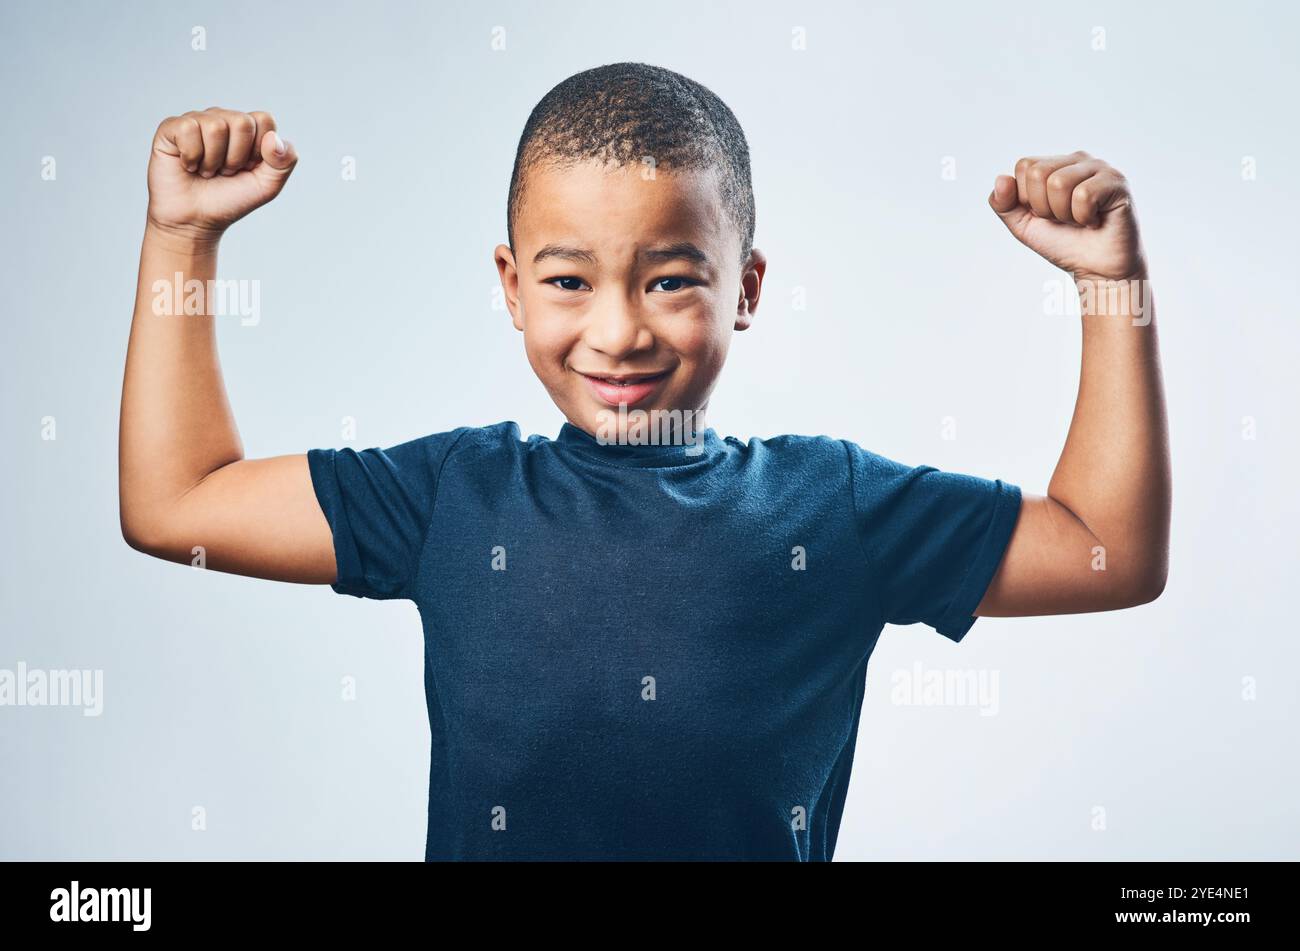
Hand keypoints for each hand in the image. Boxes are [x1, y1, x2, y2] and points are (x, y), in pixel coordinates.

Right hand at [146, 108, 297, 242]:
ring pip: (215, 126)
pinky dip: (191, 156)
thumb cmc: (230, 200)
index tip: (247, 168)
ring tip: (206, 171)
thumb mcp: (267, 186)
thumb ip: (284, 162)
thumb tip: (273, 138)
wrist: (195, 221)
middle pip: (242, 122)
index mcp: (247, 130)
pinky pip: (188, 129)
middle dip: (236, 157)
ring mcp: (196, 121)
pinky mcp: (171, 128)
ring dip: (213, 160)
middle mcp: (222, 119)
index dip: (258, 151)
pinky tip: (188, 166)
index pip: (264, 120)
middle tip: (225, 172)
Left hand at [989, 151, 1144, 282]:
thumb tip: (1001, 178)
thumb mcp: (1023, 225)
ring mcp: (1099, 167)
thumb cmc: (1062, 243)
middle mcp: (1077, 160)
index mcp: (1054, 165)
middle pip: (1038, 173)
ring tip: (1079, 220)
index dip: (1028, 198)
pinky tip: (1095, 221)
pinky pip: (1083, 195)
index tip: (1046, 214)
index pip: (1025, 166)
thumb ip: (1003, 204)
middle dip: (1044, 207)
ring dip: (1064, 214)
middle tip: (1064, 219)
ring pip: (1058, 183)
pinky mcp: (1116, 182)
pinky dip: (1083, 217)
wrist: (1096, 269)